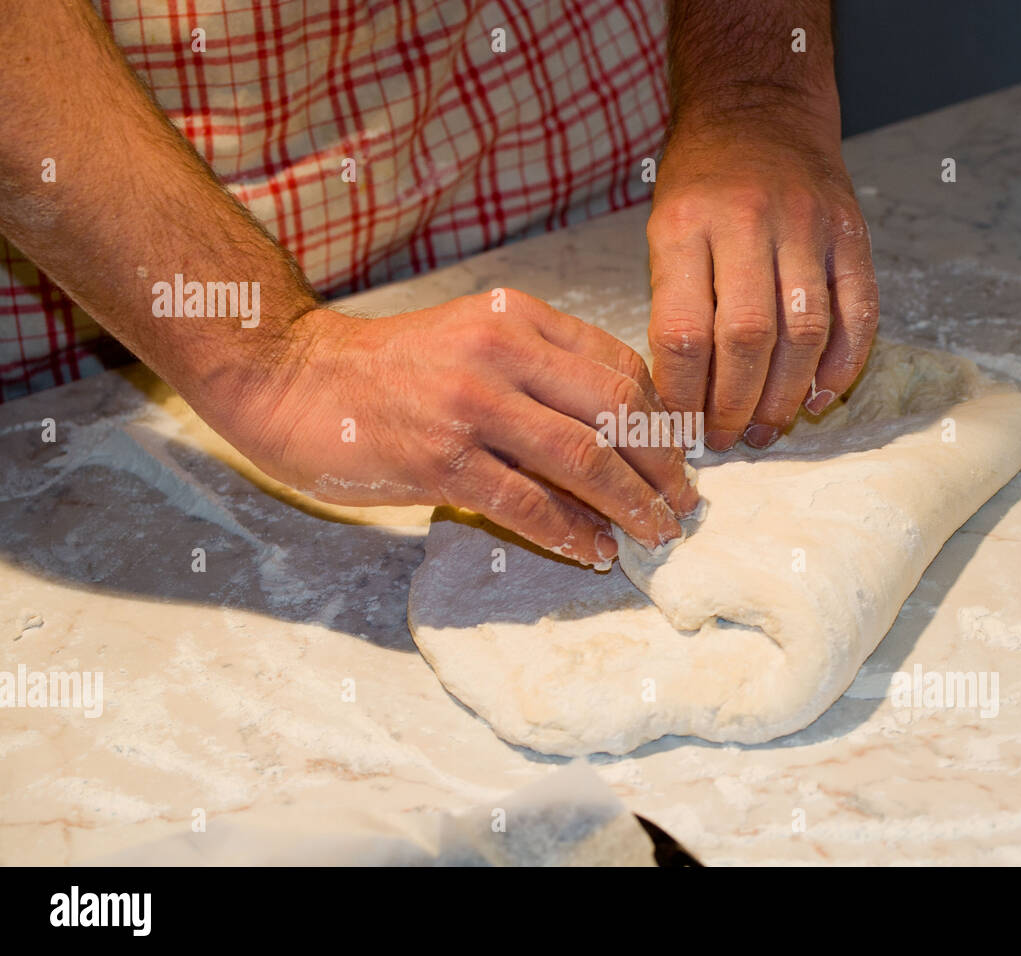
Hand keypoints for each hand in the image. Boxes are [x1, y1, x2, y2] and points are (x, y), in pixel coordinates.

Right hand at [223, 291, 699, 565]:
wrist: (291, 377)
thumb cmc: (388, 366)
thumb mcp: (472, 337)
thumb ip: (539, 368)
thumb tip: (614, 431)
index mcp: (518, 318)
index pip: (621, 364)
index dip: (663, 416)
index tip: (682, 455)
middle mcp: (503, 352)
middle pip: (617, 411)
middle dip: (663, 465)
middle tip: (685, 504)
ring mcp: (472, 406)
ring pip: (583, 460)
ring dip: (631, 505)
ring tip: (655, 535)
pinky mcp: (440, 461)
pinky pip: (527, 505)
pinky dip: (571, 534)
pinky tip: (595, 553)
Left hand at [646, 112, 878, 449]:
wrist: (759, 108)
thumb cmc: (702, 183)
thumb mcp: (663, 227)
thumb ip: (673, 301)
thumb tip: (682, 397)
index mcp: (686, 226)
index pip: (684, 332)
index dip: (683, 394)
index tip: (680, 427)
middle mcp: (748, 223)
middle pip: (748, 339)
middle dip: (737, 405)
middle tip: (728, 439)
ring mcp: (807, 226)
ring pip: (804, 332)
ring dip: (786, 395)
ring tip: (769, 430)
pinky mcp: (851, 233)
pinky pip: (857, 311)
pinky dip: (843, 365)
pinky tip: (819, 397)